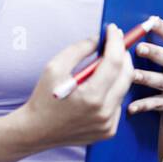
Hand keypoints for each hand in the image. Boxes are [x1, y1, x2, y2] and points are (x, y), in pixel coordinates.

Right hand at [14, 25, 133, 151]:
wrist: (36, 131)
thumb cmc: (43, 99)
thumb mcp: (54, 68)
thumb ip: (78, 50)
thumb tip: (99, 39)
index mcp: (91, 97)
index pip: (114, 62)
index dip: (116, 42)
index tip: (114, 30)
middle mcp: (104, 112)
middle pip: (126, 75)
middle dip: (123, 55)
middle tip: (115, 43)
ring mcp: (108, 124)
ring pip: (123, 89)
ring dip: (117, 73)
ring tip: (103, 65)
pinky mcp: (109, 130)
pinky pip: (117, 104)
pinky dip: (112, 92)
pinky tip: (98, 89)